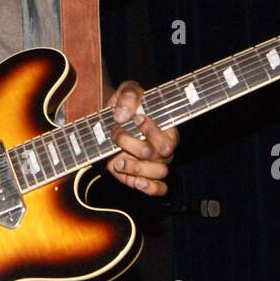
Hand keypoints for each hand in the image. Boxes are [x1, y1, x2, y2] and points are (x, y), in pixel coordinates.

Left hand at [105, 80, 177, 195]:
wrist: (112, 120)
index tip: (135, 118)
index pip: (167, 136)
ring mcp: (156, 164)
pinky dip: (149, 188)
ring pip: (157, 173)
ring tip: (117, 161)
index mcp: (167, 128)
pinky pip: (158, 189)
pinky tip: (136, 182)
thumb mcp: (127, 91)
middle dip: (134, 146)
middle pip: (159, 154)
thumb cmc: (126, 105)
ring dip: (135, 168)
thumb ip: (129, 96)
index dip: (151, 130)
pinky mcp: (145, 177)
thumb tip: (122, 115)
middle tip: (116, 135)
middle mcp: (164, 148)